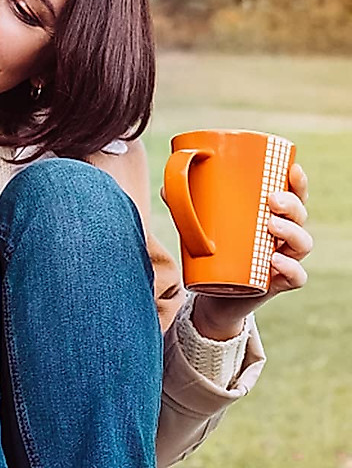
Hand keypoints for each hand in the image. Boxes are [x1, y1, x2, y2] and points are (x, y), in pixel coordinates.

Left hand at [190, 162, 311, 339]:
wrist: (211, 297)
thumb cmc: (212, 255)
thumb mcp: (199, 230)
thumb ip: (186, 210)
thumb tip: (164, 189)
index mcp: (273, 218)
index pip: (295, 197)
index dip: (298, 183)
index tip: (291, 169)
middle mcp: (284, 238)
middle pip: (300, 217)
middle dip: (292, 205)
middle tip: (272, 200)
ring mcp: (284, 261)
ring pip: (302, 244)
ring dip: (292, 232)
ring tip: (271, 226)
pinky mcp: (276, 285)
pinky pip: (296, 278)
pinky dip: (291, 268)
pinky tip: (277, 260)